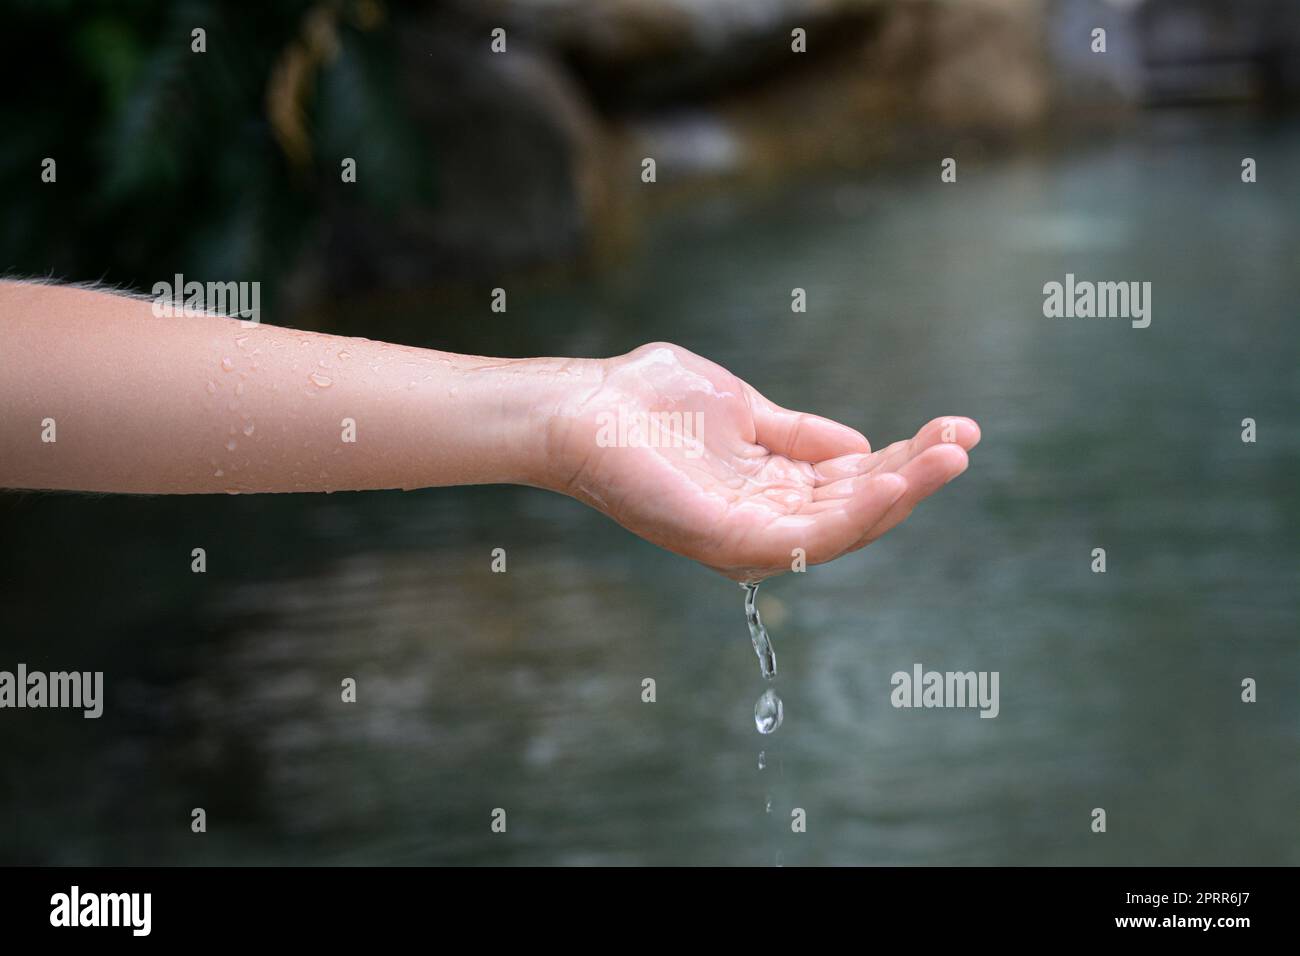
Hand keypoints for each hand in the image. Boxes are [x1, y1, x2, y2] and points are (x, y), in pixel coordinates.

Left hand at [547, 342, 979, 580]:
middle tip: (965, 439)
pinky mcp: (728, 541)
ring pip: (843, 527)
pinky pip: (805, 537)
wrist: (585, 408)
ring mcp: (747, 535)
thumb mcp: (745, 410)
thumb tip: (861, 446)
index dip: (906, 458)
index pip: (852, 483)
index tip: (954, 428)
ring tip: (949, 458)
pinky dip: (854, 514)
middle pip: (857, 507)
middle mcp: (765, 519)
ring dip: (901, 495)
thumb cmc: (649, 401)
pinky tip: (893, 480)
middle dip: (917, 476)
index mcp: (770, 487)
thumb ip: (799, 434)